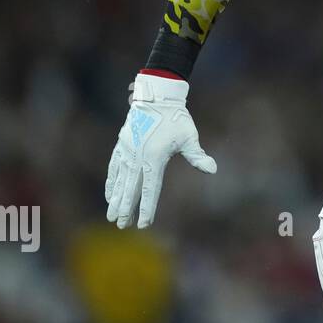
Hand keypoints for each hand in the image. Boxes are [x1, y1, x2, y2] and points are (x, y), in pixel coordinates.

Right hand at [105, 72, 216, 228]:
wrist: (156, 96)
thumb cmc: (176, 117)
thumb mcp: (189, 136)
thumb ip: (197, 155)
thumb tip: (213, 169)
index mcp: (154, 159)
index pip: (150, 190)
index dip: (147, 208)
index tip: (143, 224)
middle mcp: (137, 158)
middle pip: (130, 189)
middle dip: (126, 209)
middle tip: (121, 226)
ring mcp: (127, 151)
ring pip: (119, 181)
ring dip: (115, 199)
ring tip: (112, 217)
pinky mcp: (121, 145)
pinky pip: (113, 167)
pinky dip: (110, 182)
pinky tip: (109, 194)